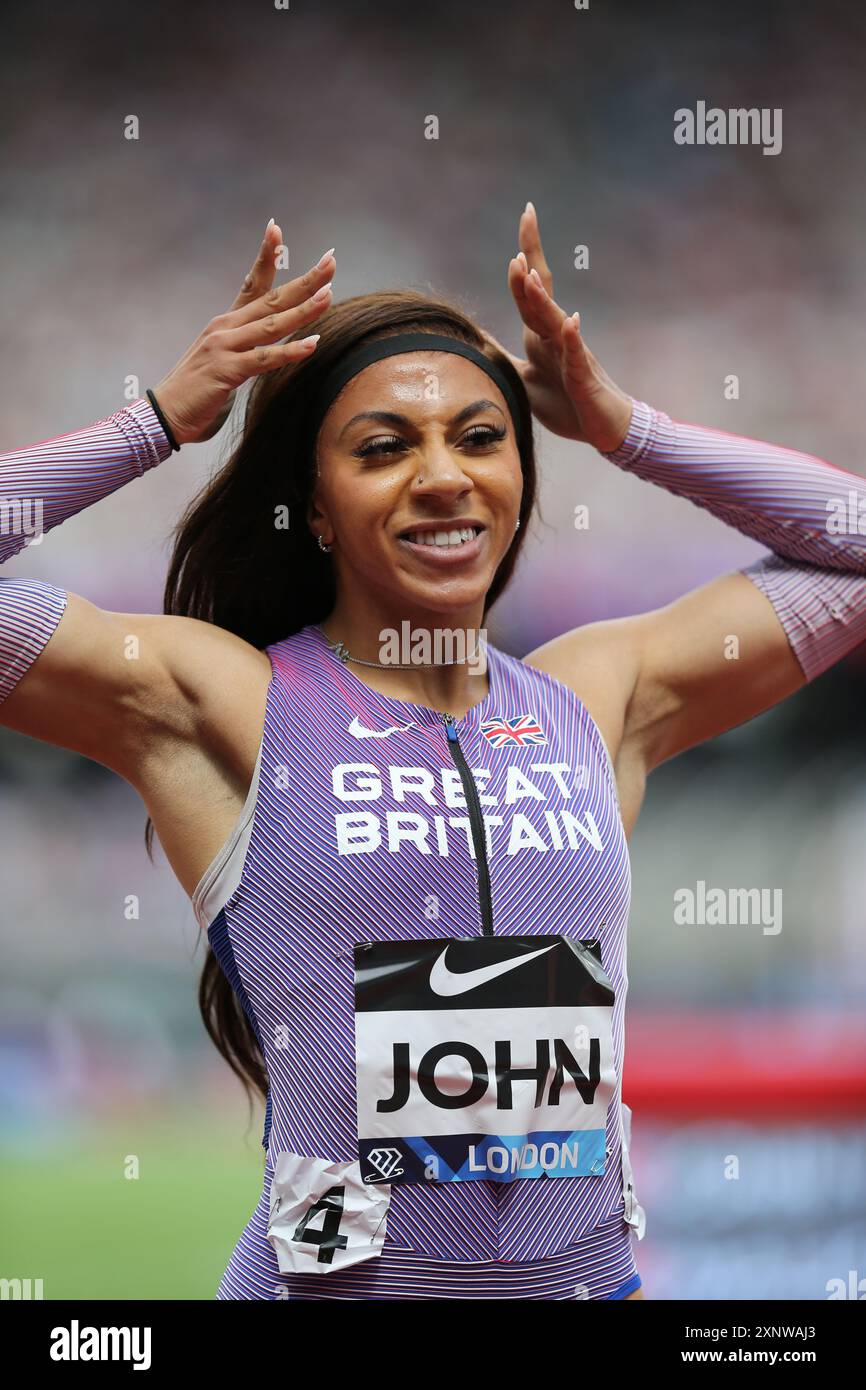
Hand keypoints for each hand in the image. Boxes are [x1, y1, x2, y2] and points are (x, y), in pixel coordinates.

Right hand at [152, 220, 334, 445]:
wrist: (164, 415)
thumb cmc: (196, 394)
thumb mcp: (224, 365)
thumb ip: (246, 353)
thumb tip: (268, 354)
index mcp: (225, 323)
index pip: (251, 283)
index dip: (265, 256)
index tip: (277, 230)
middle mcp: (225, 327)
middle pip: (271, 298)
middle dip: (305, 280)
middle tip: (330, 259)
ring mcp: (224, 346)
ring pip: (272, 324)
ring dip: (303, 309)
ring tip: (329, 295)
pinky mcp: (226, 370)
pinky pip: (264, 358)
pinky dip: (289, 351)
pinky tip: (312, 344)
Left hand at [484, 203, 631, 452]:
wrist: (604, 428)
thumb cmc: (568, 403)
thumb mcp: (523, 380)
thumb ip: (502, 357)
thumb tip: (474, 341)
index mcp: (540, 335)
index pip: (529, 290)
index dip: (523, 257)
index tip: (525, 215)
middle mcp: (555, 336)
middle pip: (540, 291)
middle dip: (532, 255)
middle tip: (527, 216)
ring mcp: (571, 354)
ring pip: (553, 319)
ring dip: (540, 295)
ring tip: (528, 270)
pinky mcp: (583, 377)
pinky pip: (577, 355)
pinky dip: (573, 337)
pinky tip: (570, 320)